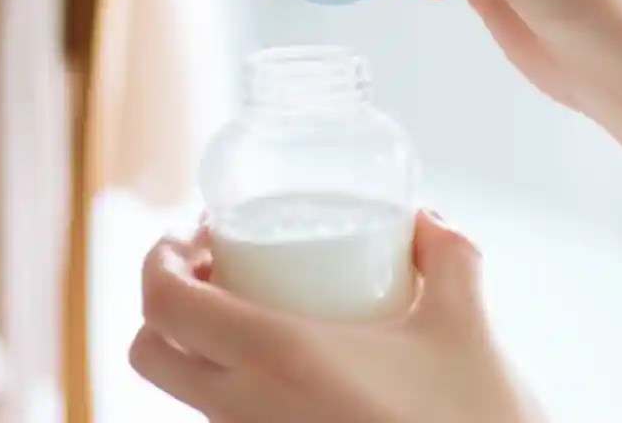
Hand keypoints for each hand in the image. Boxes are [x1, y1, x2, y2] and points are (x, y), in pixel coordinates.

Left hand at [130, 212, 541, 422]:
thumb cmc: (472, 422)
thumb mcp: (466, 326)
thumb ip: (450, 256)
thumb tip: (424, 220)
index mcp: (277, 358)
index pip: (163, 304)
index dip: (157, 258)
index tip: (196, 234)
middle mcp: (246, 410)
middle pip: (148, 354)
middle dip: (164, 302)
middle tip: (217, 269)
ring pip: (182, 394)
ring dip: (195, 347)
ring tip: (254, 312)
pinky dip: (228, 389)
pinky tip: (285, 370)